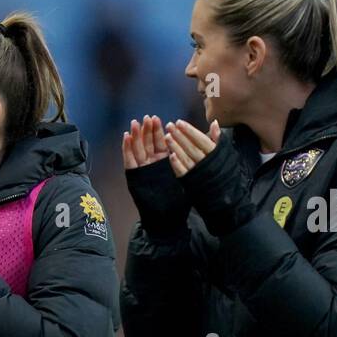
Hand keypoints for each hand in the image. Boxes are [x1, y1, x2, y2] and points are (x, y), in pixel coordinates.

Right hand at [122, 114, 191, 237]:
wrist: (166, 219)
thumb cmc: (180, 200)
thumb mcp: (189, 175)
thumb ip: (195, 155)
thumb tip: (209, 137)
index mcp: (165, 162)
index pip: (162, 142)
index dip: (160, 131)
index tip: (160, 119)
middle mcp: (153, 164)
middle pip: (148, 143)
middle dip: (148, 130)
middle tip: (147, 118)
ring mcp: (143, 170)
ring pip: (138, 149)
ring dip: (136, 136)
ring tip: (136, 123)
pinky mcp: (134, 177)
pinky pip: (130, 161)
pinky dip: (127, 149)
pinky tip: (127, 137)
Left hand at [165, 119, 253, 236]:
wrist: (227, 199)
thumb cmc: (226, 174)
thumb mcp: (226, 155)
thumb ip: (218, 140)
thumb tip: (215, 123)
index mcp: (215, 154)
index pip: (201, 139)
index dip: (190, 130)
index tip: (179, 122)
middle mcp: (207, 163)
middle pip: (191, 146)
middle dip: (180, 135)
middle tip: (169, 125)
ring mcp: (199, 173)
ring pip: (186, 157)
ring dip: (176, 147)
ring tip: (166, 136)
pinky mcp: (192, 183)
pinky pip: (183, 172)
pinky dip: (177, 164)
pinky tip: (170, 155)